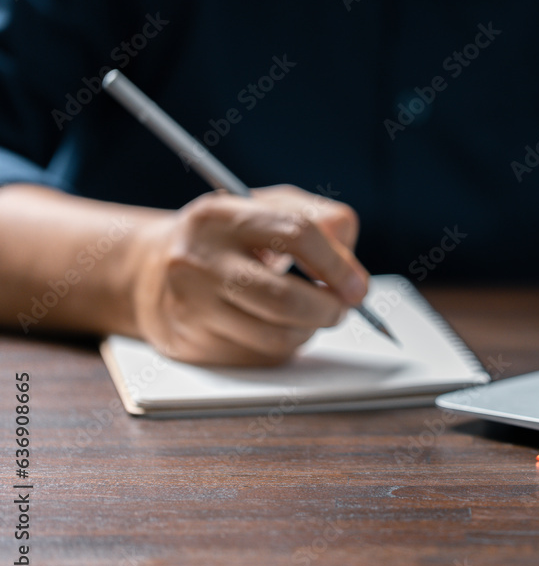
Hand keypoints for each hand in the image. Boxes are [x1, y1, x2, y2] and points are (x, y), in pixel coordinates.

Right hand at [129, 185, 367, 364]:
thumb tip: (352, 271)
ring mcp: (191, 305)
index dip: (337, 264)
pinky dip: (284, 345)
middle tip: (341, 308)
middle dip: (328, 309)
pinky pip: (260, 356)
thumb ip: (320, 221)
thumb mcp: (269, 209)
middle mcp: (199, 260)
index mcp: (221, 216)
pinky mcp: (193, 343)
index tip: (357, 287)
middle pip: (285, 299)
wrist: (153, 271)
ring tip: (310, 315)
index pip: (295, 234)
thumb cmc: (230, 239)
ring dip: (309, 330)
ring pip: (276, 336)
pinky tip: (276, 326)